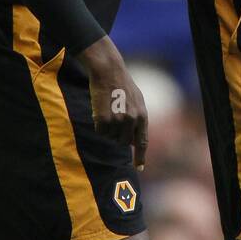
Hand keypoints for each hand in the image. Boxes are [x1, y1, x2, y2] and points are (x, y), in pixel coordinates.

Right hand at [78, 35, 147, 168]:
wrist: (108, 71)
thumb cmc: (122, 84)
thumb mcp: (137, 101)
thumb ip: (138, 120)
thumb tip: (134, 141)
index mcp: (143, 116)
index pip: (143, 142)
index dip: (140, 156)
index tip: (139, 168)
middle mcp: (132, 120)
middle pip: (123, 142)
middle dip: (117, 136)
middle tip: (113, 121)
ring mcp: (117, 120)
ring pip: (110, 137)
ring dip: (107, 128)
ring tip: (107, 111)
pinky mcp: (103, 119)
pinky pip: (100, 130)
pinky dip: (98, 124)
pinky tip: (99, 110)